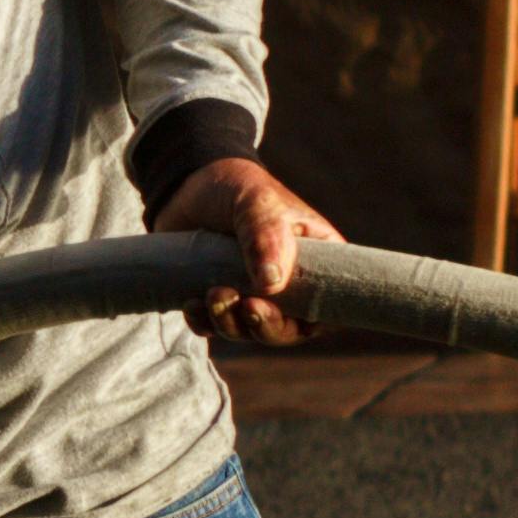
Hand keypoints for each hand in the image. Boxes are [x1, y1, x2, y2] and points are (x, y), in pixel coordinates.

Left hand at [152, 155, 337, 348]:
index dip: (313, 321)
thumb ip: (266, 236)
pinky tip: (192, 305)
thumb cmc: (235, 187)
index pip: (331, 303)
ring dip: (231, 324)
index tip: (284, 312)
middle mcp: (288, 282)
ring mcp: (252, 293)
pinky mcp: (220, 299)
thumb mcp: (255, 202)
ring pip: (249, 331)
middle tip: (245, 306)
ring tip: (213, 294)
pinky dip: (205, 324)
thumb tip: (272, 284)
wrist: (186, 185)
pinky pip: (216, 327)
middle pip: (289, 329)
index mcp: (316, 259)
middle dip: (265, 326)